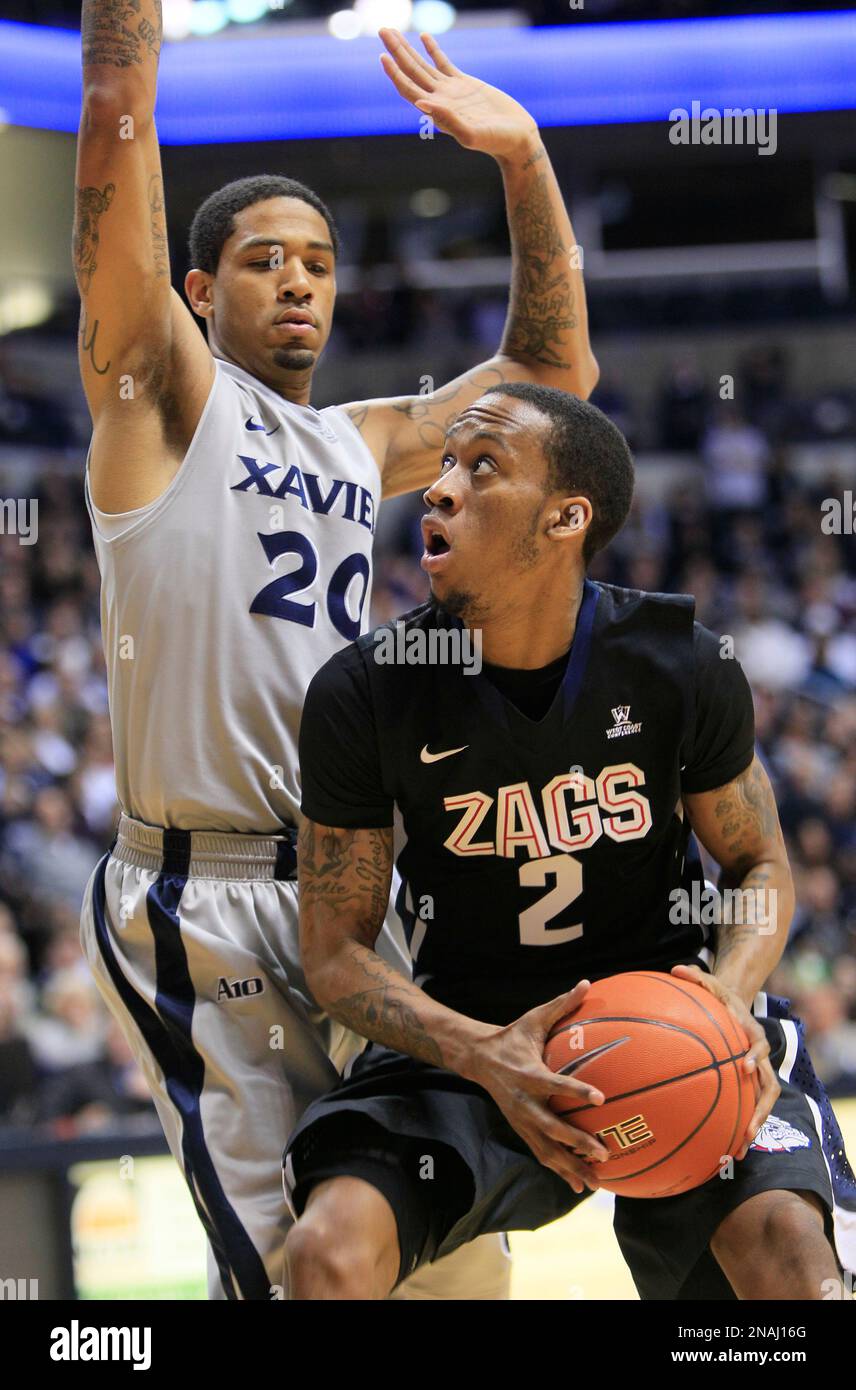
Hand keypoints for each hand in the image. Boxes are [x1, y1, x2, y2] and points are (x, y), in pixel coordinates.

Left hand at [378, 28, 538, 159]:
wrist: (515, 138)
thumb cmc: (496, 141)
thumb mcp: (471, 133)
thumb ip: (448, 120)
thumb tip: (421, 103)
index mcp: (437, 111)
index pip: (409, 89)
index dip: (395, 73)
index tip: (383, 56)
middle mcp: (439, 100)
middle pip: (411, 71)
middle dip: (396, 51)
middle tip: (382, 29)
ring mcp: (450, 91)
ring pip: (423, 65)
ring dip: (407, 48)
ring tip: (392, 31)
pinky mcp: (464, 84)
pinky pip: (443, 63)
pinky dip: (433, 49)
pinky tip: (424, 37)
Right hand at [465, 980, 608, 1193]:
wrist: (477, 1059)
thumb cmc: (512, 1036)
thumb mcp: (533, 1018)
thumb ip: (561, 1004)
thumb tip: (587, 983)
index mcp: (529, 1074)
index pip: (555, 1085)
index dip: (576, 1092)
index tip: (601, 1099)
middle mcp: (524, 1102)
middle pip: (552, 1127)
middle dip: (577, 1143)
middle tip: (604, 1152)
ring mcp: (520, 1120)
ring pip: (546, 1150)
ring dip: (570, 1167)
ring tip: (594, 1183)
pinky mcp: (520, 1130)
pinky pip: (541, 1154)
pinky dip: (559, 1170)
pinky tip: (578, 1185)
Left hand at [671, 964, 778, 1159]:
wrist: (736, 1006)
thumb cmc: (720, 997)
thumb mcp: (710, 983)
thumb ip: (696, 977)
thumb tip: (675, 968)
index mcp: (751, 1033)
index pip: (759, 1046)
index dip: (753, 1056)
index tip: (744, 1067)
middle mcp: (759, 1057)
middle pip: (769, 1086)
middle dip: (761, 1109)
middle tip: (748, 1130)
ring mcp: (756, 1073)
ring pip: (762, 1103)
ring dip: (753, 1126)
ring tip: (739, 1151)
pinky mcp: (747, 1084)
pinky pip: (748, 1106)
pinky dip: (739, 1126)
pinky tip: (725, 1149)